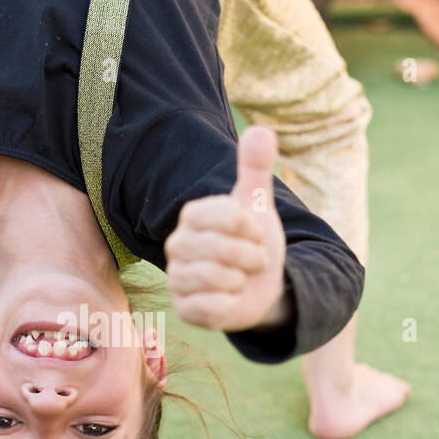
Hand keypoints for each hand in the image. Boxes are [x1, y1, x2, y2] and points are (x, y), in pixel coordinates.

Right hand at [165, 126, 288, 331]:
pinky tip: (231, 299)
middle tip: (253, 260)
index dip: (252, 228)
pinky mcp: (184, 310)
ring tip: (241, 278)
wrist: (259, 286)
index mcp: (192, 216)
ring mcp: (177, 278)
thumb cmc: (253, 242)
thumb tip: (261, 129)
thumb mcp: (258, 206)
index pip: (227, 216)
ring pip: (215, 279)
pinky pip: (210, 307)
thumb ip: (256, 169)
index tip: (256, 233)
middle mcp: (177, 245)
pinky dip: (230, 304)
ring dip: (242, 280)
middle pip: (222, 250)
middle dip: (251, 257)